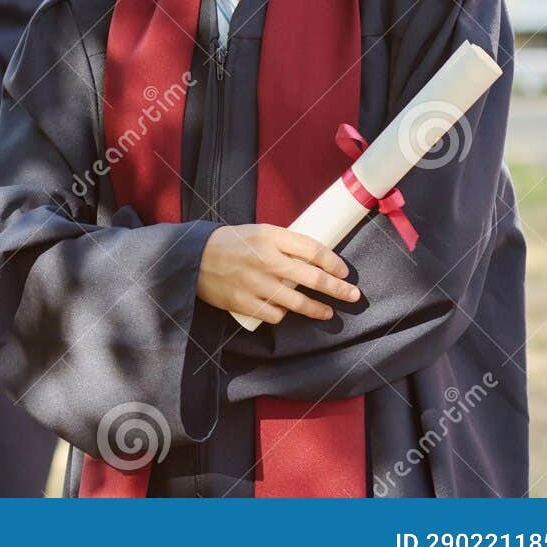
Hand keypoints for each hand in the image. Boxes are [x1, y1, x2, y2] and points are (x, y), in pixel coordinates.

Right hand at [195, 224, 359, 323]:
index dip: (334, 263)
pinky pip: (275, 314)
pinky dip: (282, 314)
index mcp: (271, 237)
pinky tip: (284, 312)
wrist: (194, 257)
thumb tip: (317, 258)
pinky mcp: (244, 303)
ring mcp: (256, 283)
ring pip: (298, 302)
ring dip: (318, 309)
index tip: (343, 272)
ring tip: (327, 312)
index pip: (313, 250)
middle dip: (338, 289)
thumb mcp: (259, 231)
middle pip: (313, 278)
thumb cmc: (231, 243)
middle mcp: (267, 260)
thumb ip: (286, 242)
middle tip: (353, 296)